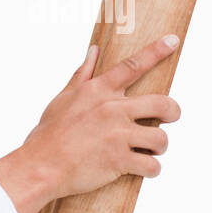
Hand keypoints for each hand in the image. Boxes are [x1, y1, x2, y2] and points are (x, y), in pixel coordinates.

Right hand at [0, 35, 181, 212]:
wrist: (39, 168)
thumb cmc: (46, 137)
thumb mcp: (62, 100)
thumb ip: (81, 75)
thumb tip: (93, 51)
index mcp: (98, 91)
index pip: (133, 66)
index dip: (156, 51)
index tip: (172, 42)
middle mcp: (112, 109)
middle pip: (161, 103)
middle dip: (172, 112)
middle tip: (170, 118)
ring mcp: (118, 135)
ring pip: (160, 138)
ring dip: (160, 146)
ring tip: (152, 152)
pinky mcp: (119, 160)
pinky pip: (150, 165)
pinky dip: (152, 170)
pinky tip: (146, 170)